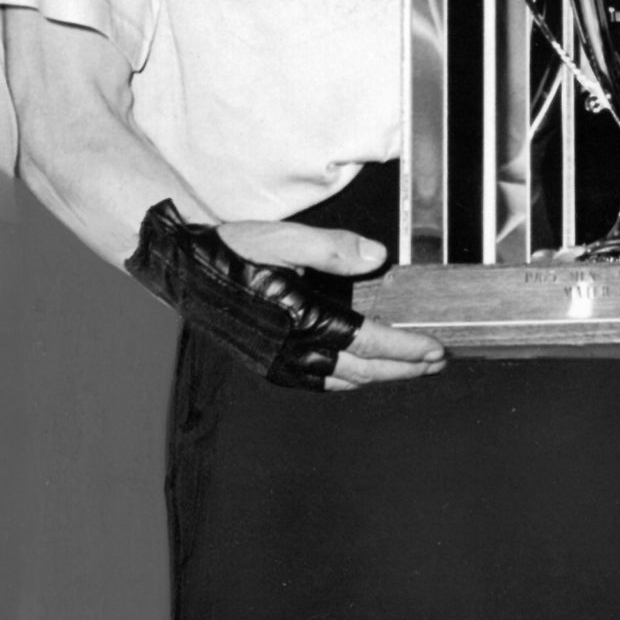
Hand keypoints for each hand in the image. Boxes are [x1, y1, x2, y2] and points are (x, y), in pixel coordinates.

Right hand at [129, 202, 443, 392]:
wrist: (181, 272)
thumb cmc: (229, 250)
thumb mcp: (282, 237)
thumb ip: (331, 247)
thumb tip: (378, 256)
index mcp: (298, 319)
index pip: (366, 342)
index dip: (405, 349)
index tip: (436, 348)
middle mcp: (289, 350)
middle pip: (361, 370)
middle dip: (404, 368)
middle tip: (437, 362)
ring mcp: (276, 364)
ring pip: (342, 382)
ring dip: (381, 377)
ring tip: (411, 368)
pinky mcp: (267, 366)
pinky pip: (317, 383)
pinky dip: (349, 381)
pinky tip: (362, 373)